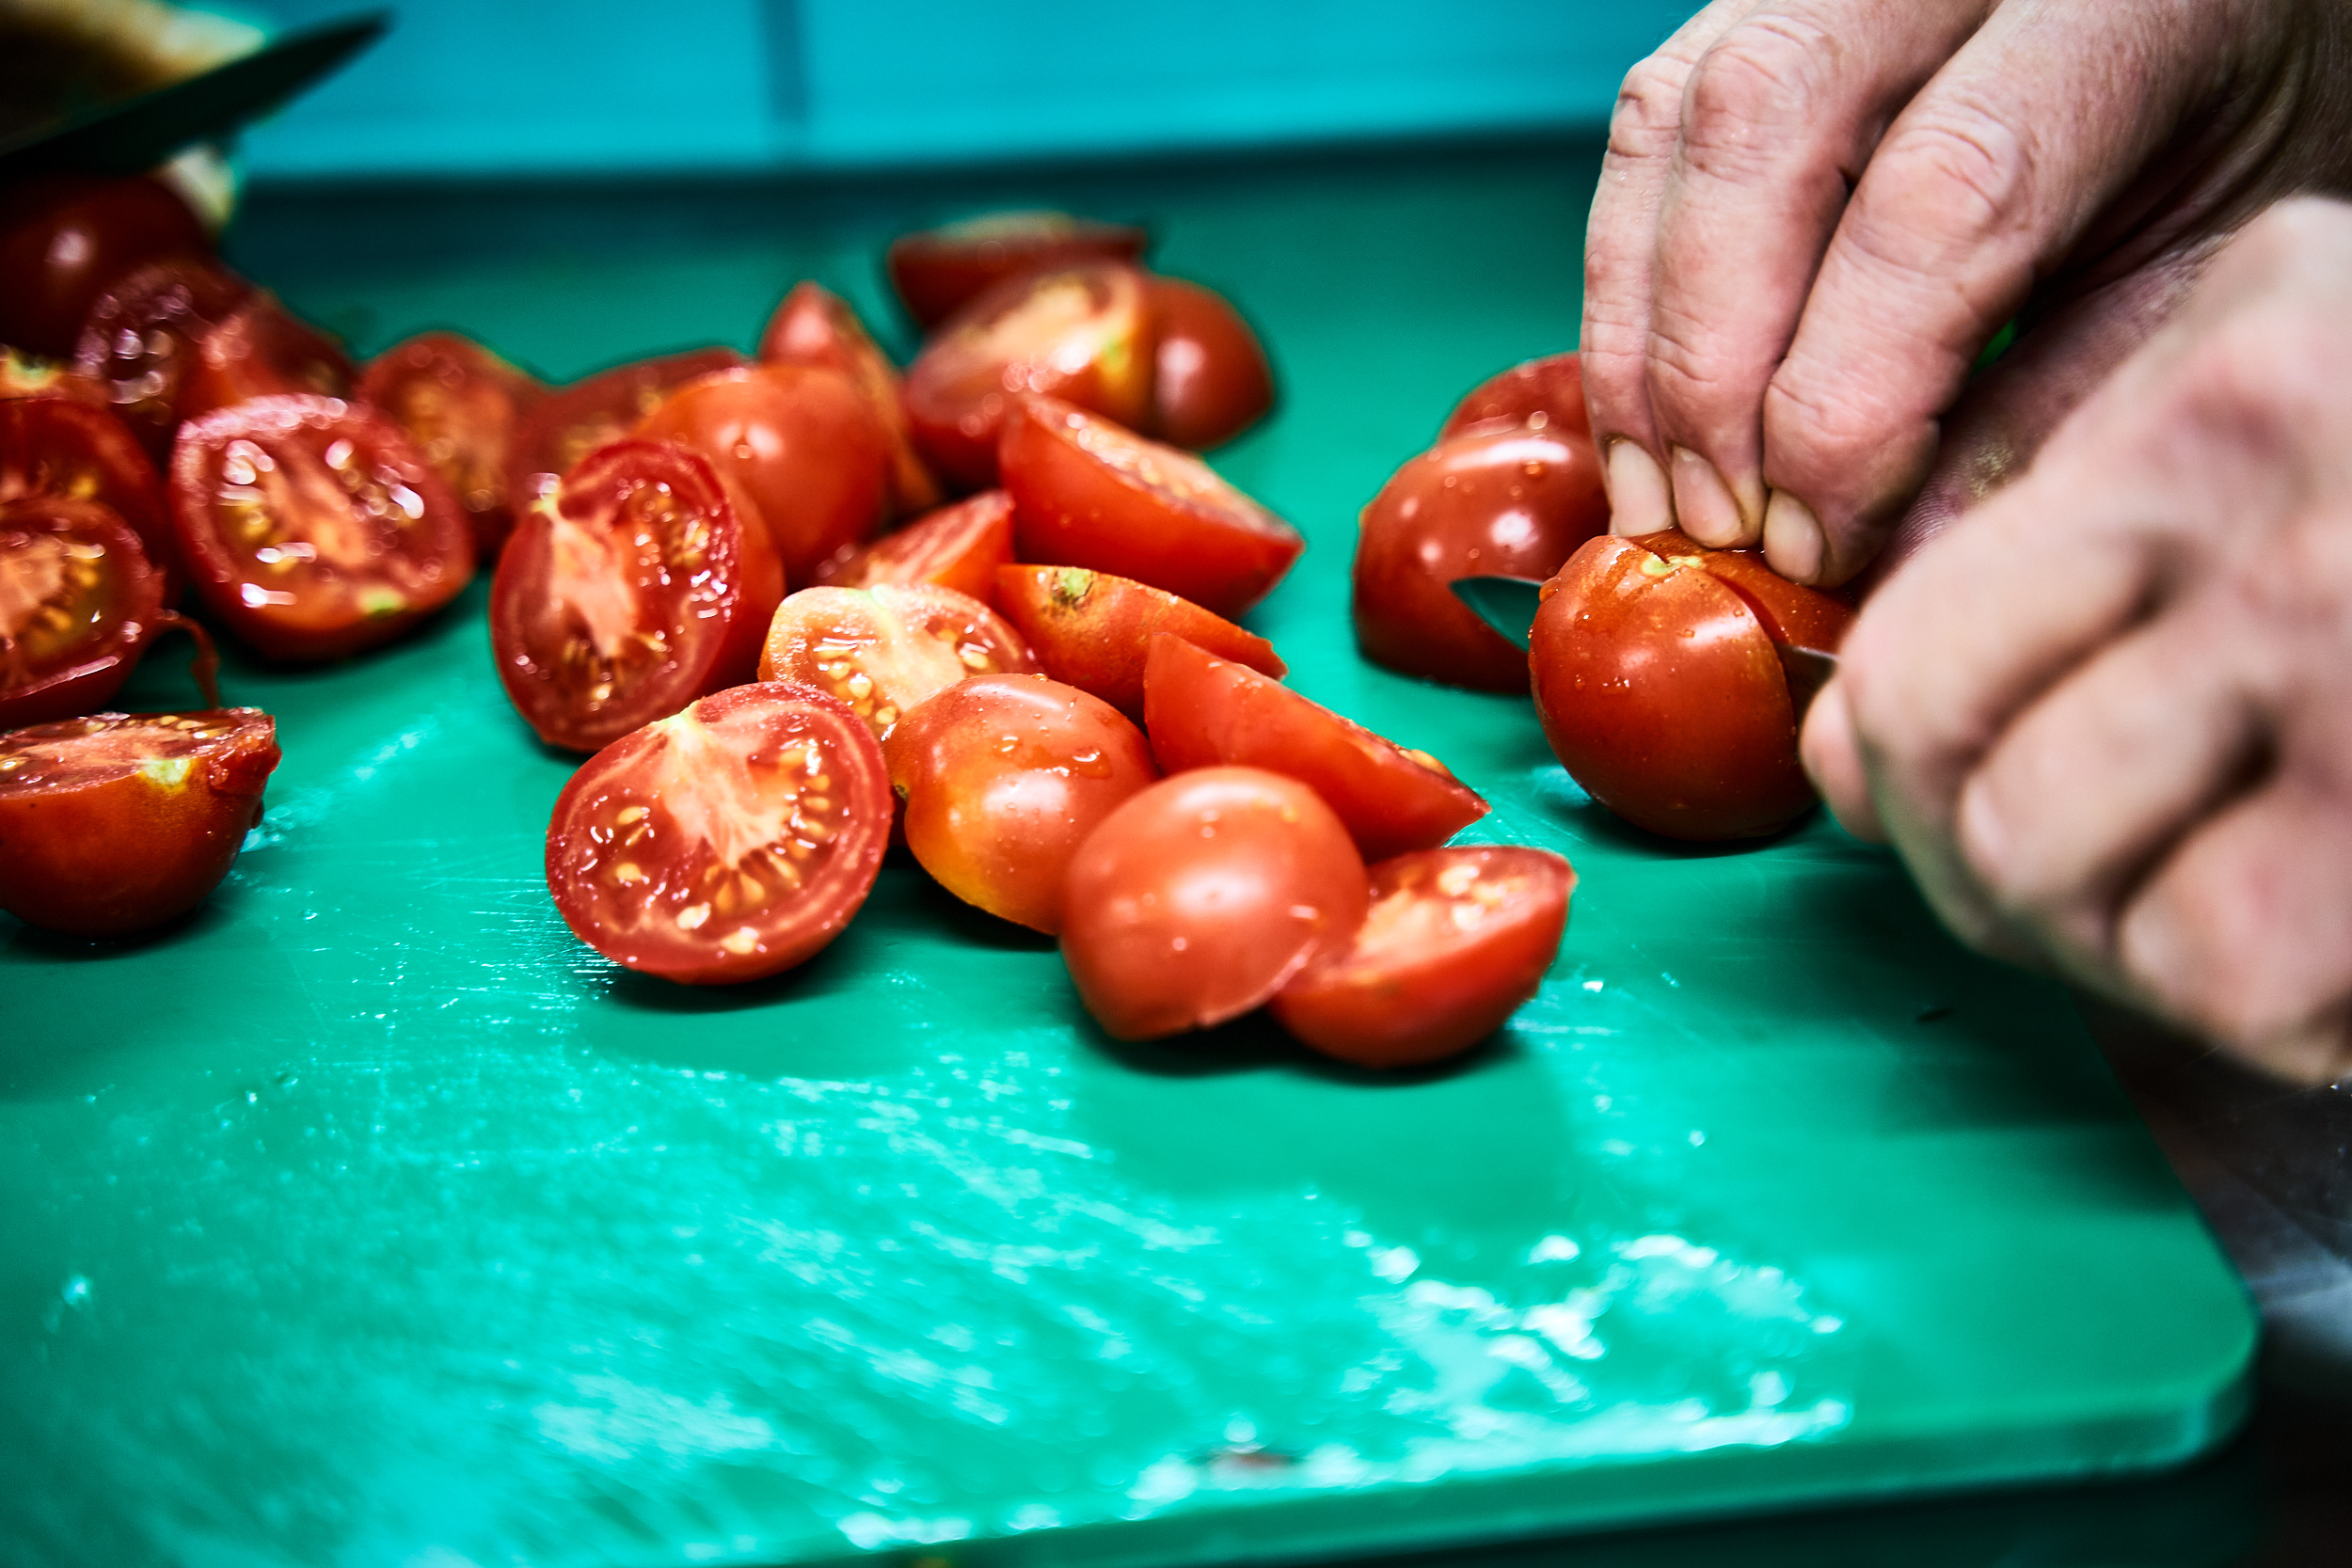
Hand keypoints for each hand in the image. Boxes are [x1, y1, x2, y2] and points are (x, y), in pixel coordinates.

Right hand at [1581, 0, 2351, 586]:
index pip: (1938, 200)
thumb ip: (2052, 414)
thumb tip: (1893, 569)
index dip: (1847, 400)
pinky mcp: (1749, 12)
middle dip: (1710, 365)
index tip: (1820, 541)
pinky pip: (1642, 136)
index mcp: (2121, 11)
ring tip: (1662, 494)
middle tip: (1718, 526)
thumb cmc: (2218, 146)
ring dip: (1641, 339)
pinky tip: (1649, 409)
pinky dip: (1625, 290)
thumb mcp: (2189, 281)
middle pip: (1763, 131)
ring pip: (1671, 127)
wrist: (2206, 20)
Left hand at [1802, 198, 2351, 1083]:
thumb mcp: (2299, 391)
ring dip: (2139, 938)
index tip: (1955, 807)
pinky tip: (2338, 927)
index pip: (1910, 660)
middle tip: (2117, 878)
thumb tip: (1859, 745)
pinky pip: (2227, 976)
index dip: (1902, 782)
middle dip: (2013, 886)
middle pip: (1975, 805)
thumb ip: (2070, 528)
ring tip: (2253, 887)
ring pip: (2071, 896)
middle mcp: (2288, 532)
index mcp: (2229, 406)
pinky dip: (2267, 996)